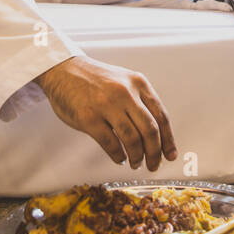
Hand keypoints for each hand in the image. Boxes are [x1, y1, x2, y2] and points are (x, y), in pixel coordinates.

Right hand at [35, 56, 176, 170]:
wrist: (63, 70)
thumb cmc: (94, 79)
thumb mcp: (124, 80)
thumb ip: (140, 101)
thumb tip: (156, 133)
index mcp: (138, 83)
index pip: (161, 116)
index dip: (168, 139)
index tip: (170, 154)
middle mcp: (125, 93)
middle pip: (150, 130)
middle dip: (155, 153)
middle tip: (154, 164)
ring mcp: (107, 105)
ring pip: (132, 139)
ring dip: (137, 157)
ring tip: (135, 163)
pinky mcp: (89, 118)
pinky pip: (110, 143)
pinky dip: (118, 155)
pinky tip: (119, 158)